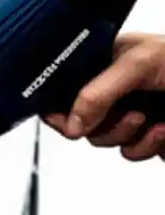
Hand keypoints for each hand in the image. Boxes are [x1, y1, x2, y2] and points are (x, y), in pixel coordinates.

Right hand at [43, 32, 164, 160]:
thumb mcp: (139, 64)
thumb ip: (98, 91)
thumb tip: (71, 121)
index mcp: (107, 61)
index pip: (65, 86)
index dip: (59, 105)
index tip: (64, 118)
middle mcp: (116, 89)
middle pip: (79, 121)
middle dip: (101, 123)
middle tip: (124, 113)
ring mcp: (131, 114)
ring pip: (103, 140)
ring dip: (125, 135)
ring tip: (146, 120)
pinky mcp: (148, 137)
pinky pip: (130, 152)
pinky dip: (146, 146)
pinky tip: (162, 131)